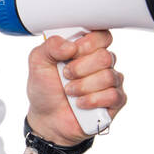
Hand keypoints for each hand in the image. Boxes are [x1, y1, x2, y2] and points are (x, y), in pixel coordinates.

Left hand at [26, 29, 126, 145]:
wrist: (47, 118)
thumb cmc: (46, 89)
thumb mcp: (38, 62)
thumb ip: (50, 46)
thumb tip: (71, 45)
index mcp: (85, 49)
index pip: (101, 35)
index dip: (88, 43)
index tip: (72, 53)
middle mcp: (100, 63)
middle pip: (105, 56)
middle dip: (80, 68)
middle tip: (66, 75)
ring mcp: (110, 81)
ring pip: (108, 76)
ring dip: (83, 86)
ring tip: (70, 92)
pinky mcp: (115, 100)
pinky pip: (113, 95)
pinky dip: (92, 100)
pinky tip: (80, 103)